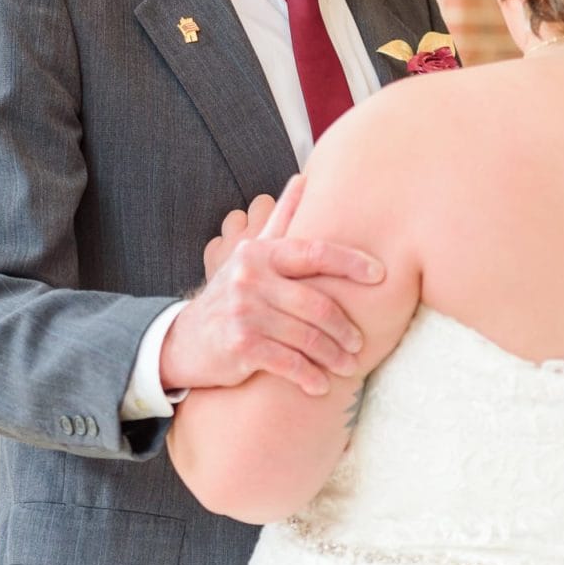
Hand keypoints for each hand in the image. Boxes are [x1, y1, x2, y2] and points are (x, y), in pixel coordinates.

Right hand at [161, 176, 383, 397]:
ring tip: (349, 367)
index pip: (314, 253)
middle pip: (317, 303)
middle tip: (361, 343)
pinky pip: (288, 363)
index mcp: (260, 253)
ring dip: (333, 357)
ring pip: (306, 337)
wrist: (183, 339)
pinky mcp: (240, 346)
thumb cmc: (231, 295)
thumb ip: (280, 220)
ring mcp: (244, 312)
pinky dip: (309, 377)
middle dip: (345, 328)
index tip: (380, 275)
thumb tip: (303, 178)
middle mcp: (250, 278)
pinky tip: (320, 386)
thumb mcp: (251, 254)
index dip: (351, 262)